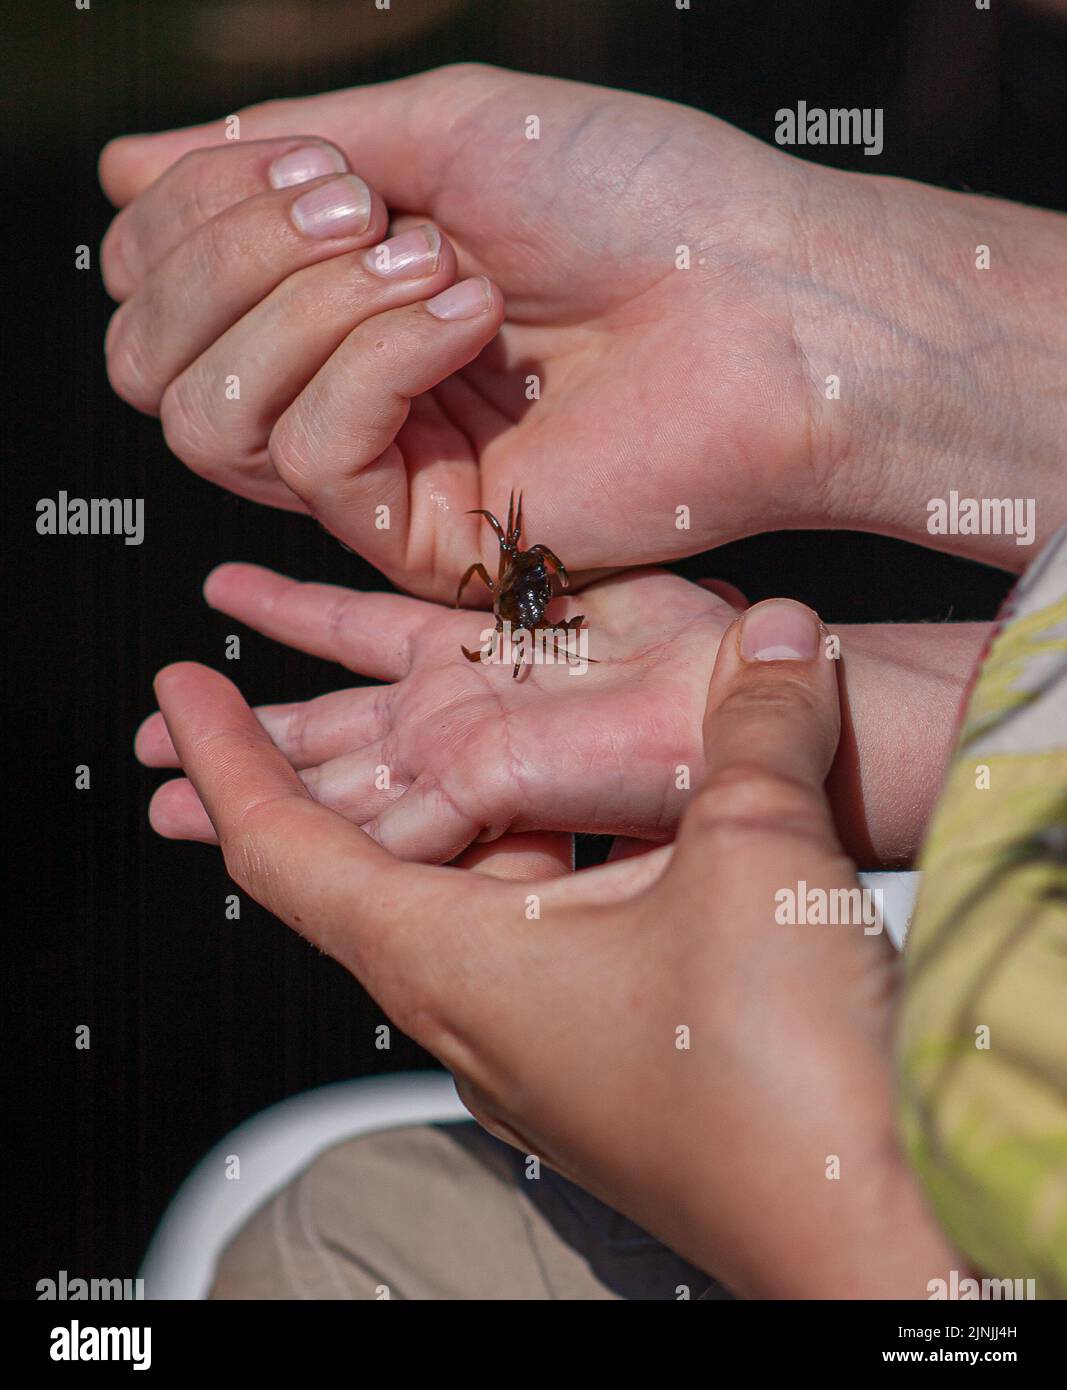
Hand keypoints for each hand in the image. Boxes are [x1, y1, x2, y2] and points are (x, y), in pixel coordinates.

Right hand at [100, 66, 1066, 591]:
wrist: (763, 298)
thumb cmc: (635, 202)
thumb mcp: (438, 129)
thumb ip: (274, 152)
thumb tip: (126, 167)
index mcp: (334, 299)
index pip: (157, 286)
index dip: (190, 216)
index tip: (314, 163)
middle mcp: (340, 392)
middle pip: (154, 364)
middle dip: (228, 260)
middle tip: (360, 210)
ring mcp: (381, 475)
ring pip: (210, 421)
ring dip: (306, 308)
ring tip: (439, 265)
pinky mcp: (424, 540)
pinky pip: (314, 456)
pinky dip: (380, 360)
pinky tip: (471, 322)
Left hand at [151, 599, 959, 1296]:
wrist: (871, 1230)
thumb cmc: (780, 1090)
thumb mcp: (758, 859)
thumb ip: (758, 732)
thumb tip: (783, 649)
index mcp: (453, 965)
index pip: (282, 849)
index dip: (221, 759)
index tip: (180, 696)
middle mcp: (472, 1012)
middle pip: (356, 871)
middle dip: (322, 776)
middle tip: (290, 699)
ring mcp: (533, 1043)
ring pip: (456, 899)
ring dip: (449, 814)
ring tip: (467, 736)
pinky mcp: (598, 1056)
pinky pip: (530, 934)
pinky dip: (529, 861)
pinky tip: (594, 830)